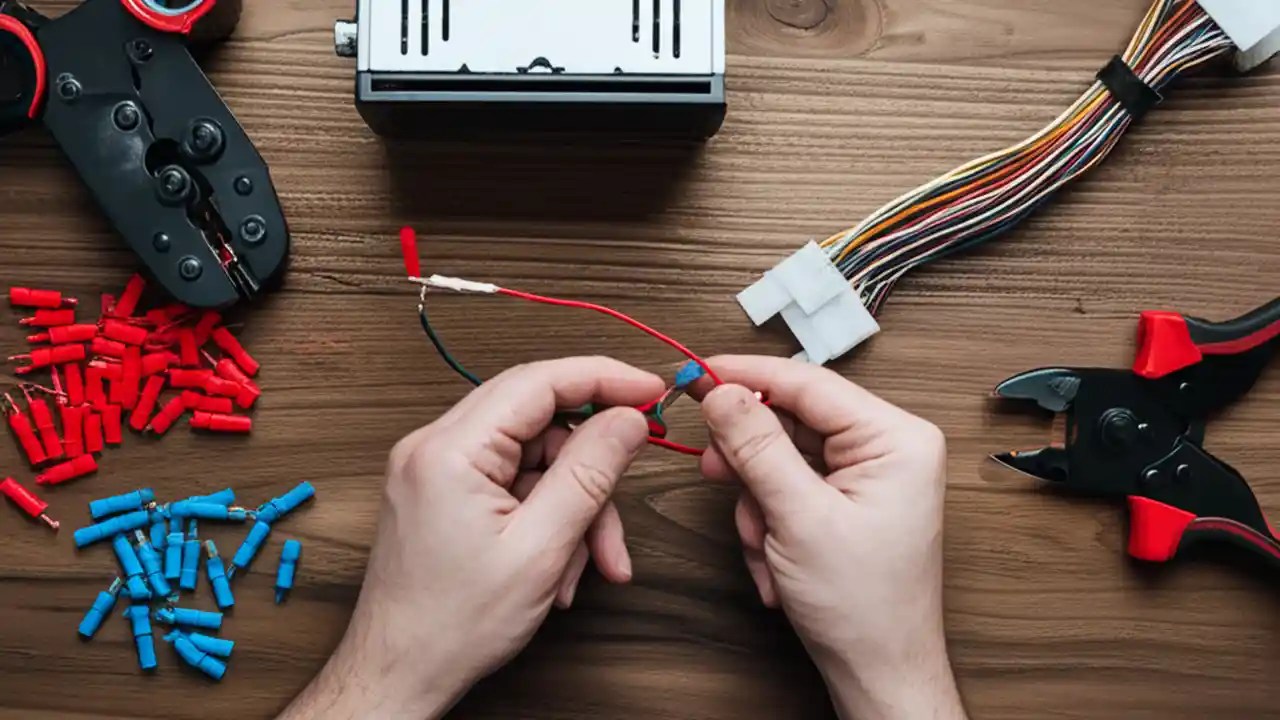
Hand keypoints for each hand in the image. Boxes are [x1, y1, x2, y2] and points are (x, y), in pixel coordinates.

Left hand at [280, 357, 663, 719]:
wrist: (399, 676)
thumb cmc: (451, 626)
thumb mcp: (540, 548)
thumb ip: (589, 473)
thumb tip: (627, 418)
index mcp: (449, 450)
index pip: (539, 382)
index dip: (603, 378)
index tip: (649, 389)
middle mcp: (433, 448)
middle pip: (539, 421)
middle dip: (591, 465)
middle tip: (629, 484)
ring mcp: (435, 471)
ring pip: (533, 461)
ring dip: (574, 507)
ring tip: (592, 563)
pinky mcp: (443, 495)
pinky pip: (513, 486)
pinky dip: (547, 519)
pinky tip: (559, 568)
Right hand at [695, 356, 965, 719]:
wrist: (877, 672)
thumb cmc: (864, 608)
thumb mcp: (799, 518)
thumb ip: (757, 446)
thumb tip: (724, 392)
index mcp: (897, 438)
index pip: (809, 384)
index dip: (748, 375)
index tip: (699, 372)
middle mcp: (887, 448)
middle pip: (791, 420)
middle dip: (751, 460)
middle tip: (716, 471)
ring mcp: (866, 476)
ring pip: (780, 457)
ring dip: (757, 502)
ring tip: (766, 543)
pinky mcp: (846, 501)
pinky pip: (787, 486)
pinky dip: (768, 520)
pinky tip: (775, 557)